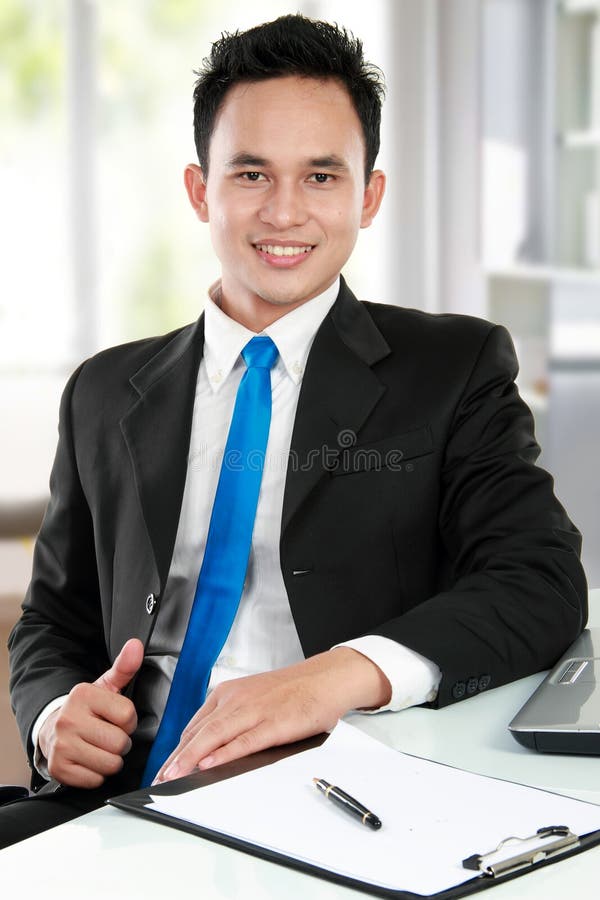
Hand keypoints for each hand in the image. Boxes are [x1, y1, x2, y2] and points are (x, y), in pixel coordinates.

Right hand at [38, 638, 143, 788]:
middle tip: (108, 735)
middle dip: (121, 742)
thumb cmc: (87, 709)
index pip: (128, 715)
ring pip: (110, 764)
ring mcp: (61, 745)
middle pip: (120, 743)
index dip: (128, 721)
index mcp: (83, 694)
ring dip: (111, 760)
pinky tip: (88, 760)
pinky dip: (96, 774)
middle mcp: (68, 719)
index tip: (116, 719)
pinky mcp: (59, 769)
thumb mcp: (105, 686)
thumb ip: (124, 667)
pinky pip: (95, 780)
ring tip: (100, 748)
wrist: (52, 729)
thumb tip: (136, 645)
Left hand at [154, 647, 390, 783]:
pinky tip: (209, 765)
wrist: (325, 679)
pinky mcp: (274, 722)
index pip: (195, 725)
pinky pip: (244, 741)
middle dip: (176, 758)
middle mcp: (236, 699)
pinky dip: (224, 753)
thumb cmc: (293, 692)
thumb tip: (210, 750)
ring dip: (191, 758)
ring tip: (174, 776)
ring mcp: (254, 710)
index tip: (164, 768)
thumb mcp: (254, 700)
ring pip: (215, 736)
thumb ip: (232, 721)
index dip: (176, 750)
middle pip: (199, 732)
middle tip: (159, 779)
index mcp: (229, 693)